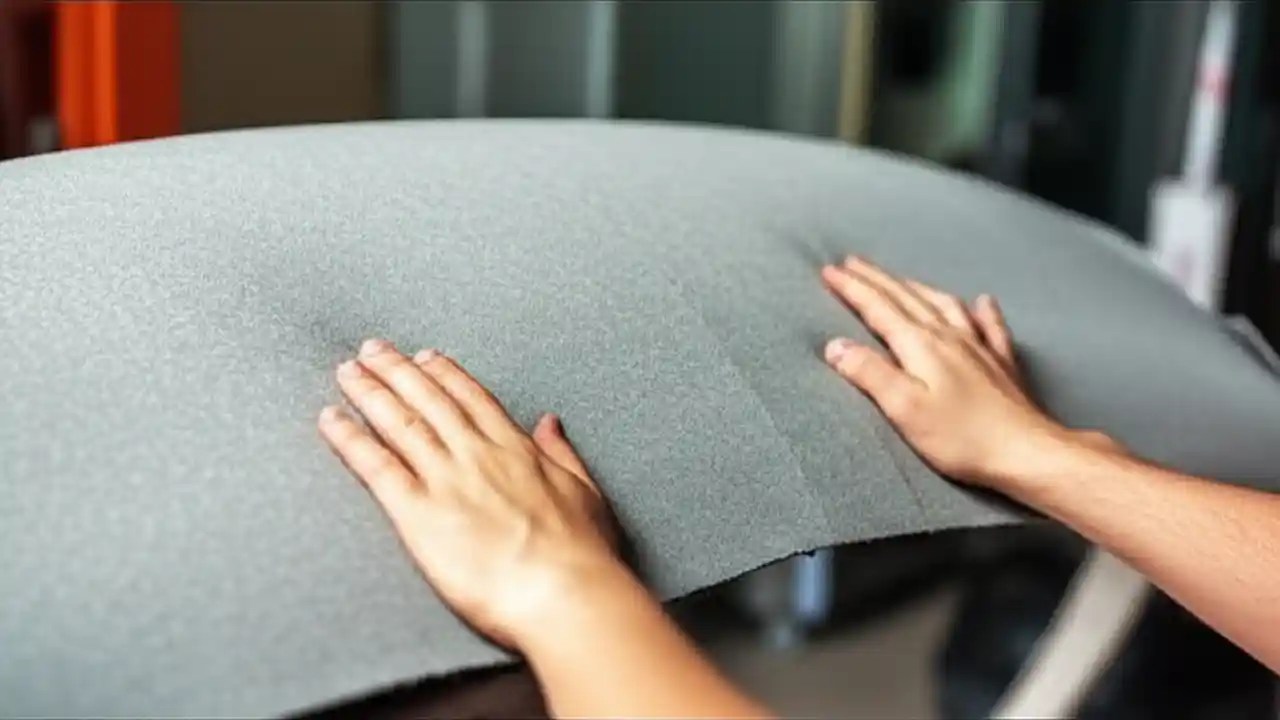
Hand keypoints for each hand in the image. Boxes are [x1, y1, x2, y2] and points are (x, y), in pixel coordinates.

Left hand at [317, 340, 620, 649]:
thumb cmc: (581, 555)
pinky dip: (351, 439)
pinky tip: (332, 420)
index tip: (426, 358)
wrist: (564, 591)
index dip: (445, 375)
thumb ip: (561, 453)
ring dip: (370, 392)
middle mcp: (476, 454)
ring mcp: (445, 480)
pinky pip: (376, 466)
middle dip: (398, 371)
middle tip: (373, 350)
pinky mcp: (418, 512)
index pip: (471, 400)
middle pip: (428, 400)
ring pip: (400, 422)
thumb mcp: (585, 491)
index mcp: (516, 450)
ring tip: (348, 372)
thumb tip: (549, 424)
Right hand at [821, 256, 1114, 488]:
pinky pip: (991, 326)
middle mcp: (949, 336)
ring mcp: (980, 347)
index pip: (878, 308)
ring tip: (901, 278)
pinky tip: (983, 300)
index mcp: (921, 345)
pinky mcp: (1002, 364)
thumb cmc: (961, 437)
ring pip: (943, 304)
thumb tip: (836, 345)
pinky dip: (983, 310)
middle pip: (906, 298)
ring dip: (917, 287)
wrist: (1026, 451)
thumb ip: (870, 373)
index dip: (852, 288)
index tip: (830, 271)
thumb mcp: (904, 408)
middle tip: (852, 262)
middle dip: (876, 279)